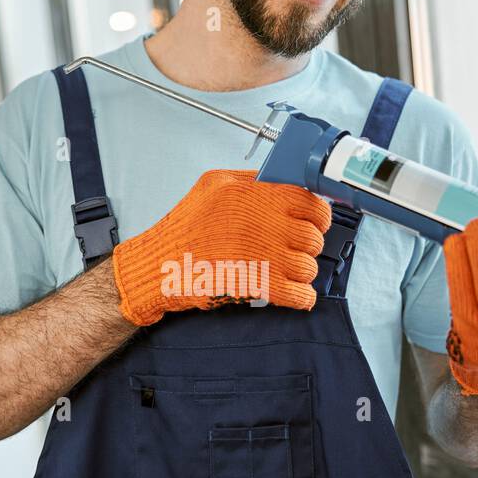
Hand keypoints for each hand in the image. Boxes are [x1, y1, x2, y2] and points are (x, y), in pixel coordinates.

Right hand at [111, 168, 331, 325]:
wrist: (159, 266)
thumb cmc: (184, 228)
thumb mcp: (213, 185)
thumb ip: (251, 181)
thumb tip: (288, 184)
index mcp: (251, 193)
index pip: (308, 200)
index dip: (317, 215)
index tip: (314, 223)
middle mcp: (259, 220)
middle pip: (312, 236)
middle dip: (308, 247)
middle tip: (296, 250)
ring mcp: (260, 253)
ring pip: (308, 266)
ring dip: (302, 273)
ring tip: (287, 272)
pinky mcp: (257, 284)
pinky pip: (300, 294)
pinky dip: (302, 297)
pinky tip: (296, 294)